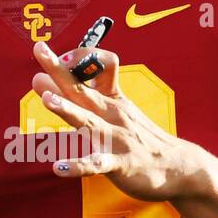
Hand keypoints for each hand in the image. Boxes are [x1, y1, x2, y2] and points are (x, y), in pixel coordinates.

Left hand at [31, 40, 204, 200]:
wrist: (179, 167)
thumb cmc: (141, 137)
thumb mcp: (117, 108)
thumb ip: (81, 95)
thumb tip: (38, 78)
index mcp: (112, 99)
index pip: (99, 65)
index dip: (79, 56)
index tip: (59, 57)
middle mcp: (113, 114)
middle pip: (82, 88)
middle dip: (60, 69)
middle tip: (39, 49)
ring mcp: (117, 138)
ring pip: (89, 122)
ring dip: (68, 109)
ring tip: (47, 99)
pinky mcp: (120, 164)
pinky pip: (97, 164)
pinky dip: (78, 166)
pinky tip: (59, 168)